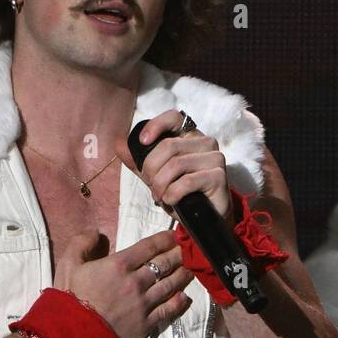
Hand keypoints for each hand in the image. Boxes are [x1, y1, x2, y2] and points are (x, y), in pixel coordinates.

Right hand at [52, 228, 193, 337]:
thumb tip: (95, 232)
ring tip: (191, 268)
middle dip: (179, 254)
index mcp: (119, 265)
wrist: (72, 334)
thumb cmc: (69, 298)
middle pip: (165, 264)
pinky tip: (184, 296)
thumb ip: (81, 243)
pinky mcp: (146, 323)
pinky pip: (167, 310)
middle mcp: (136, 282)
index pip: (149, 247)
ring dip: (183, 275)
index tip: (175, 235)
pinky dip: (178, 302)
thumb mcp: (68, 264)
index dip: (165, 239)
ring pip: (170, 285)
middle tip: (189, 249)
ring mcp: (143, 303)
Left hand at [114, 109, 234, 228]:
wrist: (205, 220)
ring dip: (161, 184)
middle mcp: (205, 142)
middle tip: (151, 186)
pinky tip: (171, 201)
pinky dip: (172, 194)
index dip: (156, 126)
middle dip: (151, 169)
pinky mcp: (219, 176)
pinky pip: (186, 182)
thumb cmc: (182, 194)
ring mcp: (214, 158)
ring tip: (160, 197)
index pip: (174, 117)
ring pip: (176, 164)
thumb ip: (139, 161)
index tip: (142, 142)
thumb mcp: (156, 176)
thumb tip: (118, 145)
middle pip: (168, 146)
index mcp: (190, 137)